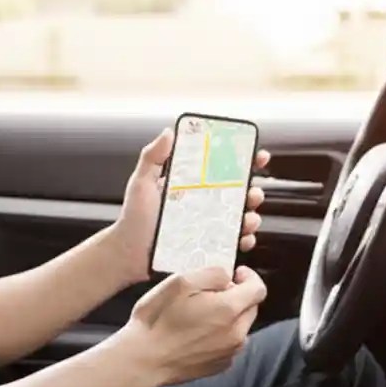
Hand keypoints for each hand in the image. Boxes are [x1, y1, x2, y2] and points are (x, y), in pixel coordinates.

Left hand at [109, 128, 270, 284]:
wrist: (128, 254)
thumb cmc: (133, 219)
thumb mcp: (141, 183)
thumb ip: (152, 157)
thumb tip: (168, 132)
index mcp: (192, 186)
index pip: (222, 169)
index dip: (244, 160)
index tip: (257, 155)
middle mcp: (204, 205)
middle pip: (239, 194)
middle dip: (254, 191)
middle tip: (252, 192)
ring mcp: (208, 227)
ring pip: (241, 218)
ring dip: (252, 217)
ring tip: (247, 218)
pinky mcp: (208, 248)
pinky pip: (232, 243)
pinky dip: (243, 241)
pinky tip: (241, 239)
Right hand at [116, 265, 266, 386]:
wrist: (143, 360)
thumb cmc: (157, 318)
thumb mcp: (179, 282)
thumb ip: (212, 273)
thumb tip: (228, 276)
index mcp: (228, 310)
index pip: (258, 289)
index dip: (249, 277)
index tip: (234, 274)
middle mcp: (236, 334)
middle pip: (251, 307)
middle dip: (238, 296)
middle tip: (211, 292)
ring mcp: (230, 353)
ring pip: (241, 326)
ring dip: (229, 316)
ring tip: (201, 314)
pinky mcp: (220, 365)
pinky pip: (230, 343)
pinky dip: (222, 334)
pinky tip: (198, 333)